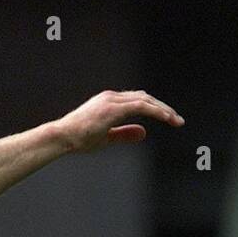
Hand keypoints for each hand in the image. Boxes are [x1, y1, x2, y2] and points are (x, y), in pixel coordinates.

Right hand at [54, 89, 182, 152]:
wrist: (61, 137)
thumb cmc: (77, 139)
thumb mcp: (105, 138)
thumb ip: (124, 134)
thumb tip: (144, 133)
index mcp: (108, 102)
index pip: (137, 100)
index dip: (154, 108)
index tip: (166, 118)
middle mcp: (112, 97)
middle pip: (144, 97)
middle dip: (162, 108)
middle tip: (176, 120)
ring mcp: (112, 100)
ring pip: (146, 100)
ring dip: (163, 110)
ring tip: (175, 120)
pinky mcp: (114, 108)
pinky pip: (142, 107)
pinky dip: (156, 112)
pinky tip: (167, 119)